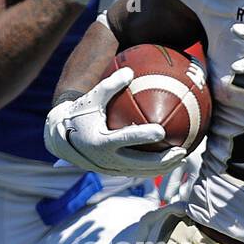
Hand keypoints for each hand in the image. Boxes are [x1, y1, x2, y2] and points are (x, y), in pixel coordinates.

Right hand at [45, 68, 186, 175]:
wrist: (60, 139)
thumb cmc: (79, 114)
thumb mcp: (91, 99)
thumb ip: (109, 85)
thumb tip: (130, 70)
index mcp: (100, 141)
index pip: (125, 139)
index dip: (143, 136)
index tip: (162, 131)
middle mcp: (106, 159)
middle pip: (140, 164)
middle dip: (163, 160)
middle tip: (182, 151)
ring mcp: (111, 169)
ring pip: (142, 172)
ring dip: (163, 168)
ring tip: (182, 158)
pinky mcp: (113, 173)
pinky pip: (138, 172)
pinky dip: (154, 168)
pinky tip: (170, 161)